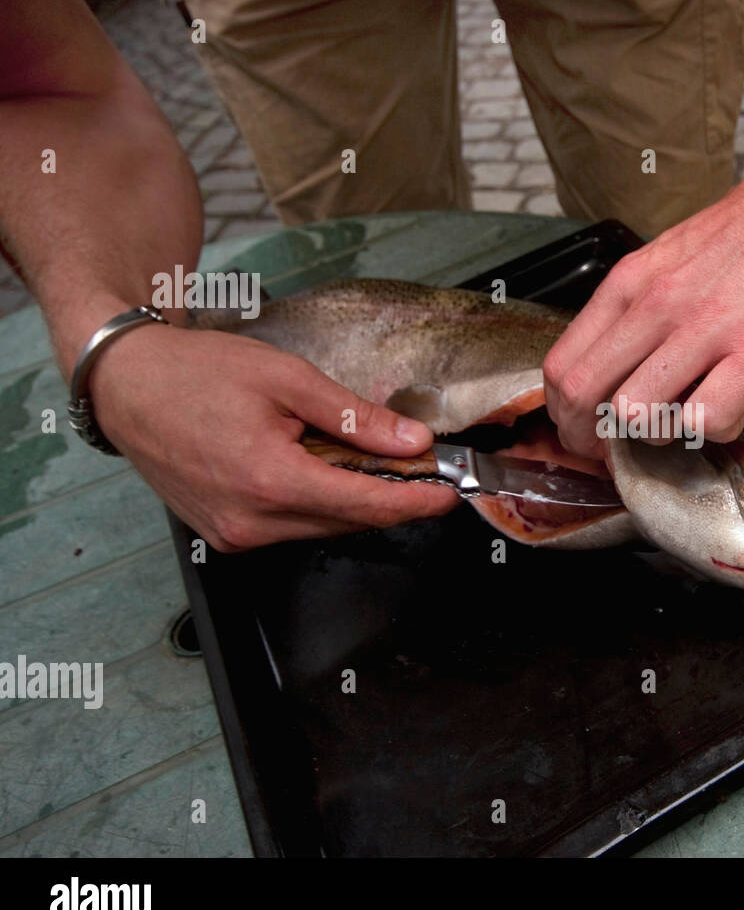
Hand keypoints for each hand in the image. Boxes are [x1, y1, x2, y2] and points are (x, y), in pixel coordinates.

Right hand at [91, 323, 461, 551]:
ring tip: (366, 458)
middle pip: (350, 521)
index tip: (450, 493)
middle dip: (392, 496)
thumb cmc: (197, 373)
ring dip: (355, 499)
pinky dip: (319, 503)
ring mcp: (236, 534)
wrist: (128, 385)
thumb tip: (410, 442)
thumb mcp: (287, 379)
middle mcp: (252, 521)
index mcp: (270, 481)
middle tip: (420, 465)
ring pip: (324, 527)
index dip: (416, 501)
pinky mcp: (226, 536)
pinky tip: (321, 469)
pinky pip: (293, 527)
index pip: (366, 505)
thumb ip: (354, 417)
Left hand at [543, 161, 743, 458]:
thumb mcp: (671, 258)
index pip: (563, 365)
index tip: (586, 432)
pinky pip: (708, 419)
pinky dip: (715, 430)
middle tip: (621, 452)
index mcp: (631, 283)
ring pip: (635, 411)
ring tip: (685, 423)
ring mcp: (705, 329)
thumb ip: (639, 308)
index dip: (565, 415)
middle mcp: (657, 305)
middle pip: (584, 395)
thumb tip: (617, 367)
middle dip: (594, 439)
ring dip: (655, 435)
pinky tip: (732, 411)